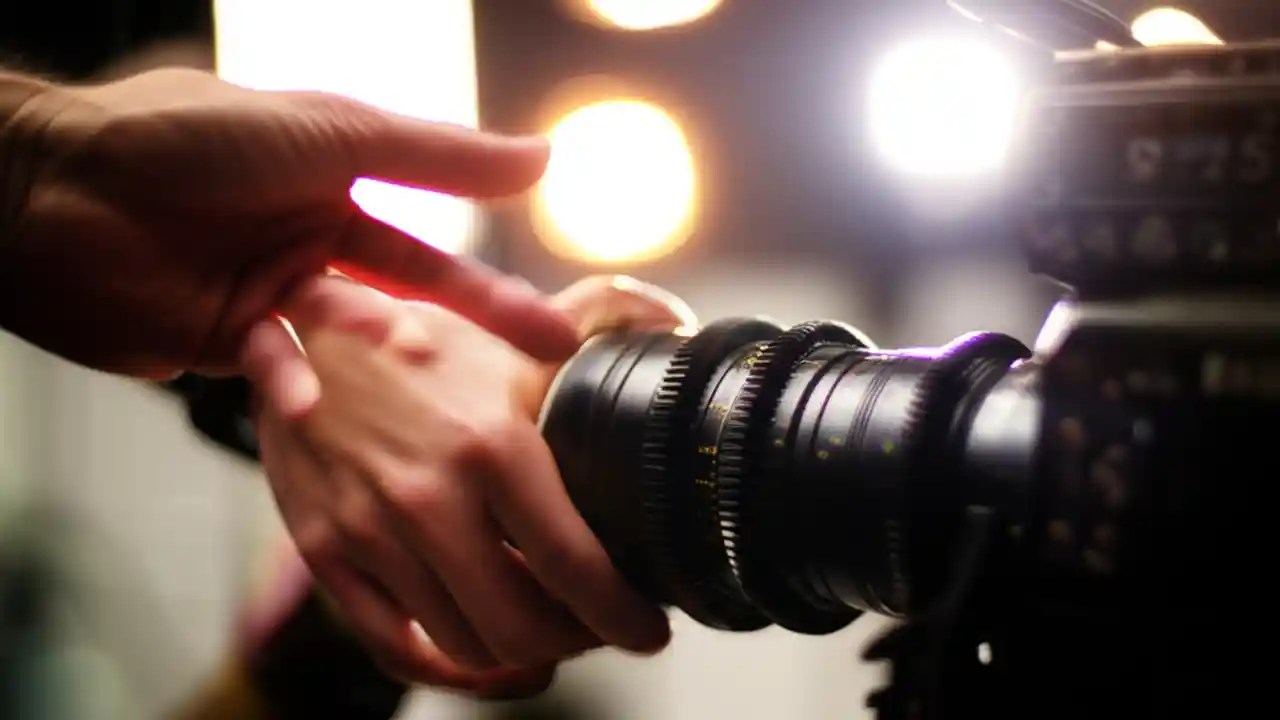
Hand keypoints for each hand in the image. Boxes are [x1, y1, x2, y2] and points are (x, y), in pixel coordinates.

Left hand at [0, 67, 576, 380]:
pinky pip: (274, 370)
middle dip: (470, 332)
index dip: (496, 290)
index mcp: (336, 187)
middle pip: (408, 298)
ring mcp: (267, 293)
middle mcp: (310, 242)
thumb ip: (437, 153)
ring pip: (345, 338)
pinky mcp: (220, 339)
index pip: (436, 246)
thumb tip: (540, 156)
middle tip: (539, 369)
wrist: (58, 188)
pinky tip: (301, 394)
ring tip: (393, 348)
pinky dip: (291, 382)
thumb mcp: (331, 132)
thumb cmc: (189, 139)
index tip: (557, 329)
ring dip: (368, 343)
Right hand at [241, 275, 694, 684]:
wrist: (297, 331)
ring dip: (520, 653)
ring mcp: (369, 532)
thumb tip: (668, 319)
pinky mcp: (326, 554)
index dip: (623, 616)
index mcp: (490, 444)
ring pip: (466, 644)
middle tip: (600, 627)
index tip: (649, 629)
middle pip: (524, 626)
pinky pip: (395, 647)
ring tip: (548, 630)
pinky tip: (484, 652)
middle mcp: (427, 496)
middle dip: (579, 640)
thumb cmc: (417, 337)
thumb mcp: (510, 330)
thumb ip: (596, 318)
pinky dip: (450, 667)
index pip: (575, 566)